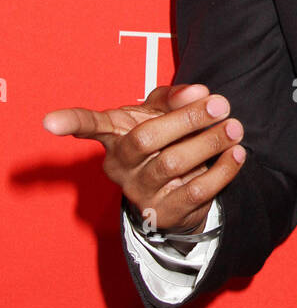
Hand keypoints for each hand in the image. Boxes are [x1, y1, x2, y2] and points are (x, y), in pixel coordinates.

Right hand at [42, 82, 245, 235]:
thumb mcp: (165, 113)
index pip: (89, 126)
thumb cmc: (166, 140)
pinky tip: (236, 153)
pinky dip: (223, 169)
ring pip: (174, 163)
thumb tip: (197, 93)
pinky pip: (197, 189)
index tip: (48, 123)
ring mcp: (140, 193)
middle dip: (187, 119)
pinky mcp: (165, 214)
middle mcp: (120, 166)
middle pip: (146, 139)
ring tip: (234, 128)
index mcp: (114, 137)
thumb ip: (176, 97)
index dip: (70, 122)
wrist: (181, 191)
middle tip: (221, 104)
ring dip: (210, 142)